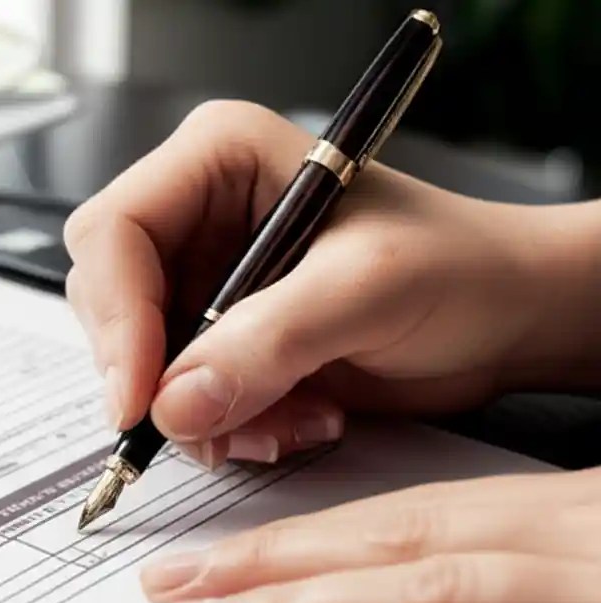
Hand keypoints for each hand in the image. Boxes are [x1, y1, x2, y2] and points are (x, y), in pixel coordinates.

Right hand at [63, 100, 594, 466]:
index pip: (115, 231)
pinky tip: (296, 419)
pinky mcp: (219, 336)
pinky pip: (179, 395)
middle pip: (110, 300)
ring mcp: (205, 280)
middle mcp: (198, 215)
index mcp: (219, 160)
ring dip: (204, 411)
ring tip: (288, 420)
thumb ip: (266, 344)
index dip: (115, 316)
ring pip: (140, 360)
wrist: (507, 319)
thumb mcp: (367, 292)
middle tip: (208, 426)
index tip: (137, 399)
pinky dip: (227, 426)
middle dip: (157, 374)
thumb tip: (171, 406)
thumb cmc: (461, 269)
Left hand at [139, 468, 600, 602]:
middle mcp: (578, 542)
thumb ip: (503, 577)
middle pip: (397, 543)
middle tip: (177, 588)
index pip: (413, 515)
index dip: (302, 537)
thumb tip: (379, 602)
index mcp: (573, 512)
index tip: (217, 557)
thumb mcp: (594, 573)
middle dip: (272, 569)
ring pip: (420, 593)